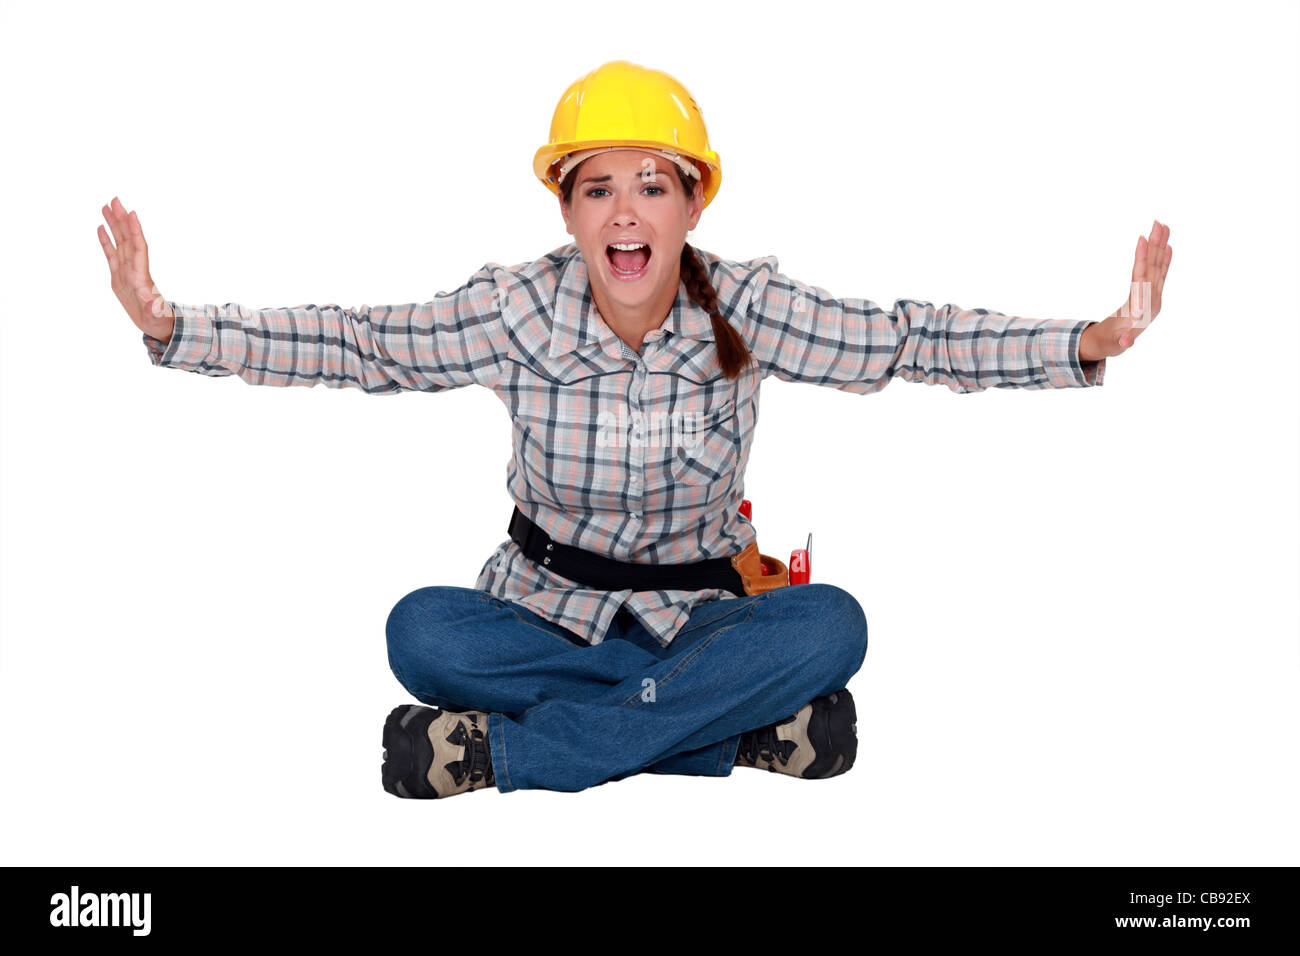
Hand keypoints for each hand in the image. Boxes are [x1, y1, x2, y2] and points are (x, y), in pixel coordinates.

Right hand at [98, 196, 174, 341]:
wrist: (156, 325)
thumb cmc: (158, 321)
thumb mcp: (156, 316)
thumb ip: (153, 309)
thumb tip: (154, 305)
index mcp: (141, 276)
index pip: (139, 248)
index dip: (135, 231)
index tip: (132, 213)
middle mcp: (134, 269)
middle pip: (128, 239)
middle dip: (122, 220)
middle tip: (115, 200)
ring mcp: (126, 271)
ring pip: (119, 243)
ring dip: (114, 225)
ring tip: (106, 206)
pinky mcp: (119, 276)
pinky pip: (111, 254)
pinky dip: (106, 241)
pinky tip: (101, 227)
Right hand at [1080, 219, 1172, 360]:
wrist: (1118, 344)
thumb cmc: (1113, 342)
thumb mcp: (1116, 343)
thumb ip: (1122, 342)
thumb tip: (1126, 342)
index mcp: (1143, 306)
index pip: (1142, 277)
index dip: (1143, 258)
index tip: (1143, 238)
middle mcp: (1153, 298)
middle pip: (1155, 267)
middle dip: (1156, 245)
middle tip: (1159, 223)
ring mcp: (1154, 294)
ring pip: (1158, 266)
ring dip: (1161, 245)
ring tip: (1163, 226)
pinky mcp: (1152, 293)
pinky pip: (1159, 273)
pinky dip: (1164, 259)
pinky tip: (1167, 245)